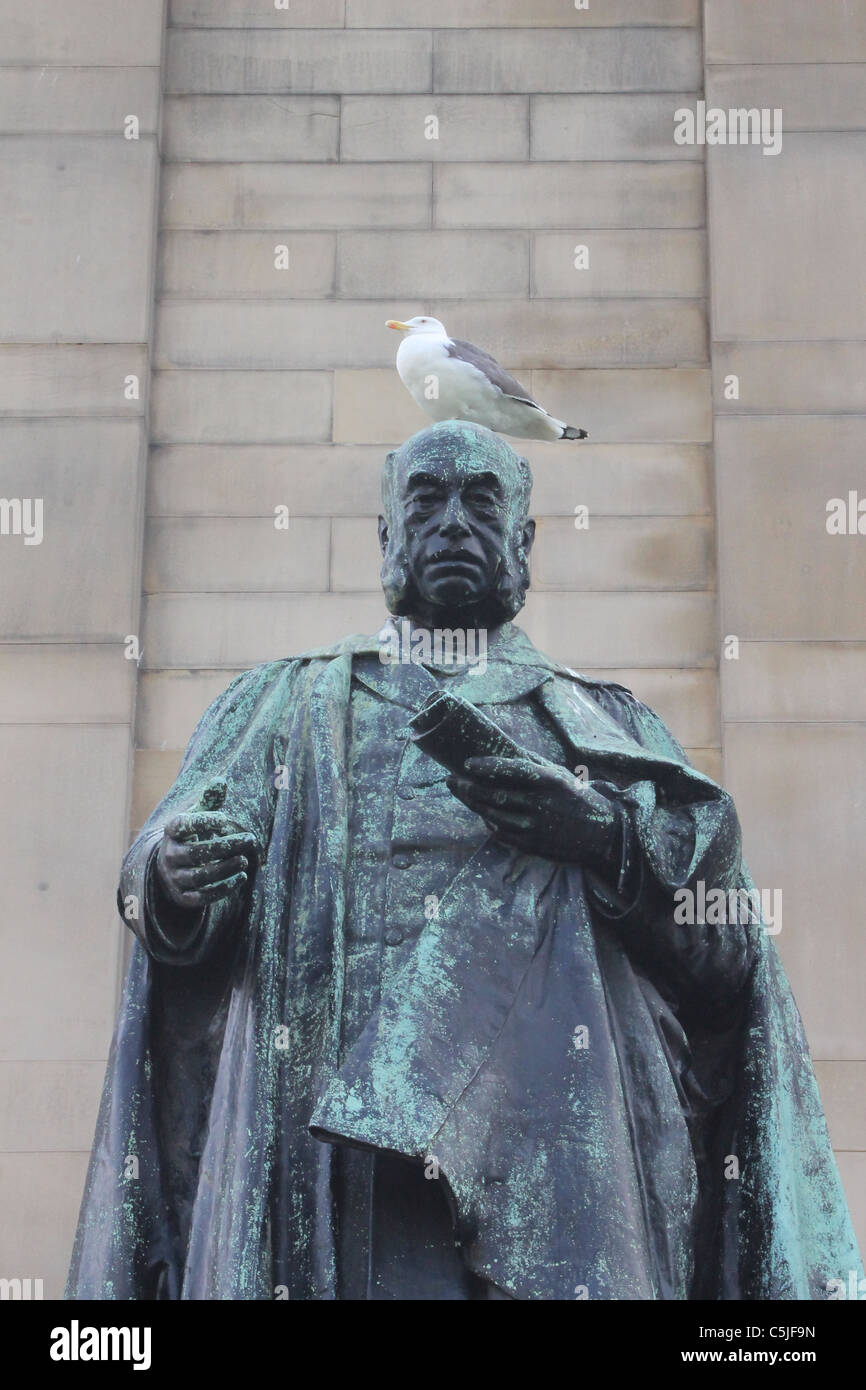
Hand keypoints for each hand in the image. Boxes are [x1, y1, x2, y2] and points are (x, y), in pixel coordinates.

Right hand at [155, 811, 257, 911]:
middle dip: (226, 846)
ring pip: (201, 876)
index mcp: (171, 832)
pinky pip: (203, 897)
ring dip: (226, 868)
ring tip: (245, 859)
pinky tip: (241, 876)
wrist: (168, 869)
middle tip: (249, 838)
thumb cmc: (189, 837)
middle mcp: (170, 855)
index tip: (225, 818)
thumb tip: (220, 781)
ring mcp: (175, 878)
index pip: (183, 825)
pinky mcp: (183, 897)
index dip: (203, 821)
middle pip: (197, 852)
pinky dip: (224, 889)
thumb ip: (208, 801)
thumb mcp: (195, 817)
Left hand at [447, 756, 620, 870]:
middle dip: (468, 787)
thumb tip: (505, 750)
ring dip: (472, 804)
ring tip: (461, 793)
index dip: (486, 766)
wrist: (601, 834)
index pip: (511, 770)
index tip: (466, 764)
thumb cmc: (577, 798)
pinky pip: (500, 833)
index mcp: (549, 781)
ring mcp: (534, 827)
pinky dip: (488, 823)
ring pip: (492, 815)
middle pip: (494, 794)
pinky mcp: (531, 845)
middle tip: (452, 780)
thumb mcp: (560, 776)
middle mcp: (540, 804)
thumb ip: (533, 764)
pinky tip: (482, 813)